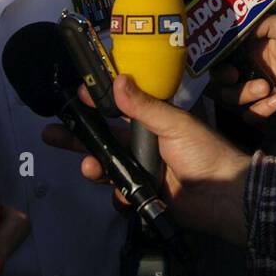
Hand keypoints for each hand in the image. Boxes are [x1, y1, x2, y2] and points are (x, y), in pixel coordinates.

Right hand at [43, 75, 250, 244]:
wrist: (224, 197)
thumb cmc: (204, 152)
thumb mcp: (175, 123)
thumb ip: (144, 106)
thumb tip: (118, 79)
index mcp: (155, 121)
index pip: (120, 108)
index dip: (97, 103)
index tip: (77, 96)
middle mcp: (146, 143)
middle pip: (105, 139)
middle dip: (78, 137)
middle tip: (50, 134)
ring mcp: (144, 170)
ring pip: (108, 166)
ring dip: (94, 166)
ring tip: (89, 167)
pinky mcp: (145, 195)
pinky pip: (121, 193)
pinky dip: (118, 194)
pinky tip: (123, 194)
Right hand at [209, 15, 275, 129]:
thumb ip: (269, 24)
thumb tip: (241, 25)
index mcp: (259, 49)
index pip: (226, 52)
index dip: (217, 56)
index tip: (221, 58)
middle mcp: (256, 70)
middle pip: (221, 78)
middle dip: (222, 78)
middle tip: (235, 75)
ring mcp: (262, 92)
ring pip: (231, 98)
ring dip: (242, 94)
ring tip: (266, 89)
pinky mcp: (270, 112)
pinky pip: (250, 116)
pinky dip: (258, 111)